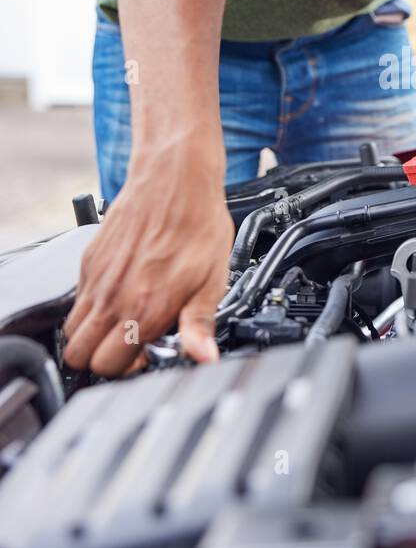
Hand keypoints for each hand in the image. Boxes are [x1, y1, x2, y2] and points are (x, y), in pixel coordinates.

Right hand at [63, 151, 234, 375]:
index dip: (129, 367)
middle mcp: (113, 297)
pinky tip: (119, 294)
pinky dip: (90, 306)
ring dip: (92, 334)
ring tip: (123, 322)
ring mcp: (96, 279)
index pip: (110, 366)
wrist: (176, 180)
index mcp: (144, 309)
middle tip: (132, 343)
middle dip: (104, 357)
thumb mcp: (213, 280)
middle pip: (81, 355)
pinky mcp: (88, 260)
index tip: (147, 354)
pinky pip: (75, 299)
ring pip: (71, 331)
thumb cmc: (198, 225)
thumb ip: (200, 324)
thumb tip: (203, 357)